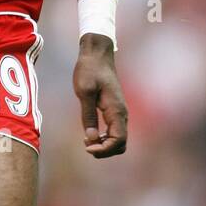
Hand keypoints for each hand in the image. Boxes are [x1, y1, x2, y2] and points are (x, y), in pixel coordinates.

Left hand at [73, 34, 127, 157]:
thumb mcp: (84, 91)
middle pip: (121, 144)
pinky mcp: (115, 110)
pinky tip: (90, 134)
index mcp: (116, 110)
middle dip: (105, 150)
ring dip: (105, 145)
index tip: (86, 146)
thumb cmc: (89, 70)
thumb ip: (88, 115)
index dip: (104, 149)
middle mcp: (122, 113)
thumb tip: (90, 138)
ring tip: (87, 140)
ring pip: (119, 139)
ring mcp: (120, 112)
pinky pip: (115, 131)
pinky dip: (105, 138)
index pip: (118, 140)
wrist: (97, 54)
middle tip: (85, 145)